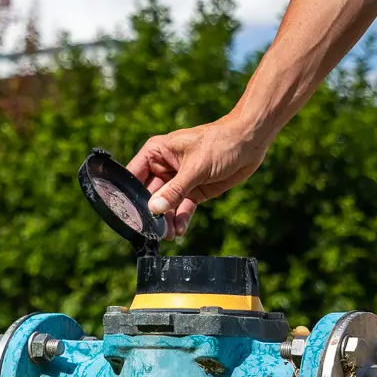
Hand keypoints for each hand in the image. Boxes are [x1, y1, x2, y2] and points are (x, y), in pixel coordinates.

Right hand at [126, 119, 271, 238]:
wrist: (251, 142)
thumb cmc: (221, 142)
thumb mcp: (196, 168)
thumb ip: (174, 190)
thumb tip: (154, 209)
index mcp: (156, 152)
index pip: (133, 175)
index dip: (128, 194)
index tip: (126, 214)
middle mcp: (164, 166)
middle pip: (149, 194)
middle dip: (150, 212)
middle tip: (150, 230)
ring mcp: (178, 180)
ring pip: (166, 204)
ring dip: (165, 220)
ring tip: (166, 235)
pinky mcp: (194, 190)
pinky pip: (182, 207)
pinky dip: (180, 219)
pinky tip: (179, 230)